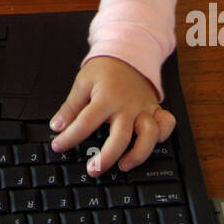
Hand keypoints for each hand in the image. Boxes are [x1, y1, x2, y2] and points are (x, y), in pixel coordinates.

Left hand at [48, 55, 175, 173]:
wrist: (128, 54)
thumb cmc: (105, 69)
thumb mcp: (82, 82)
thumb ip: (70, 107)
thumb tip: (57, 126)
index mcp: (106, 98)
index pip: (85, 123)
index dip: (69, 137)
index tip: (58, 146)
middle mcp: (127, 105)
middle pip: (121, 136)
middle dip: (107, 157)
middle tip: (93, 169)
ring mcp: (144, 108)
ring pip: (149, 135)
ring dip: (138, 154)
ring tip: (124, 166)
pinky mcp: (155, 109)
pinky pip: (166, 124)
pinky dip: (163, 136)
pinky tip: (149, 146)